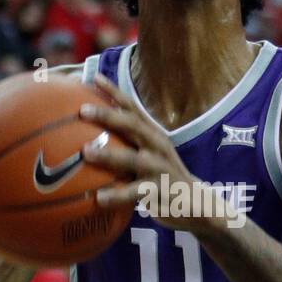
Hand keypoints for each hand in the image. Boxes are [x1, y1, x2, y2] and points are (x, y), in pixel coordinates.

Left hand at [79, 77, 213, 233]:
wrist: (198, 204)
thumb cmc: (163, 178)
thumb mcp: (151, 156)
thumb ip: (128, 146)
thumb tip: (90, 138)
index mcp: (153, 135)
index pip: (133, 108)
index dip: (115, 92)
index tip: (94, 77)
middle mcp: (157, 147)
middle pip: (133, 126)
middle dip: (108, 116)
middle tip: (83, 110)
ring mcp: (159, 169)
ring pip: (134, 159)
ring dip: (109, 154)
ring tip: (86, 152)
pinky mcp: (160, 191)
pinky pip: (135, 193)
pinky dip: (116, 196)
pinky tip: (98, 199)